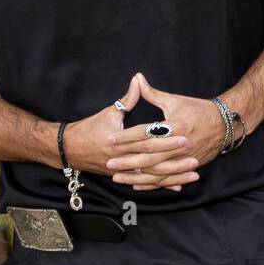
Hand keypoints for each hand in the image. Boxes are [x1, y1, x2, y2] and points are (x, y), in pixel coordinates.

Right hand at [58, 75, 186, 190]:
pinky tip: (178, 185)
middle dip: (174, 157)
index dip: (165, 137)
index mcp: (119, 140)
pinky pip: (146, 183)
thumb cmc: (90, 128)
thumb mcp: (109, 112)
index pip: (146, 138)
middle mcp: (121, 158)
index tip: (184, 135)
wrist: (70, 149)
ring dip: (173, 175)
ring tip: (193, 173)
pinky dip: (162, 184)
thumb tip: (139, 79)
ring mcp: (122, 170)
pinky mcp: (124, 177)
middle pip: (152, 159)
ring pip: (152, 175)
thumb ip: (128, 98)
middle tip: (194, 153)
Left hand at [103, 73, 227, 190]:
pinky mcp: (189, 167)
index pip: (145, 133)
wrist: (225, 123)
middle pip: (149, 156)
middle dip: (127, 160)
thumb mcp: (175, 100)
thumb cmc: (198, 109)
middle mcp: (179, 145)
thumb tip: (137, 79)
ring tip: (118, 178)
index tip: (110, 138)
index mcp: (174, 126)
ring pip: (156, 171)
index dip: (126, 136)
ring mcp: (185, 158)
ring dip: (136, 176)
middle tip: (109, 162)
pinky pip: (167, 179)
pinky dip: (152, 184)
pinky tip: (137, 186)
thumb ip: (153, 93)